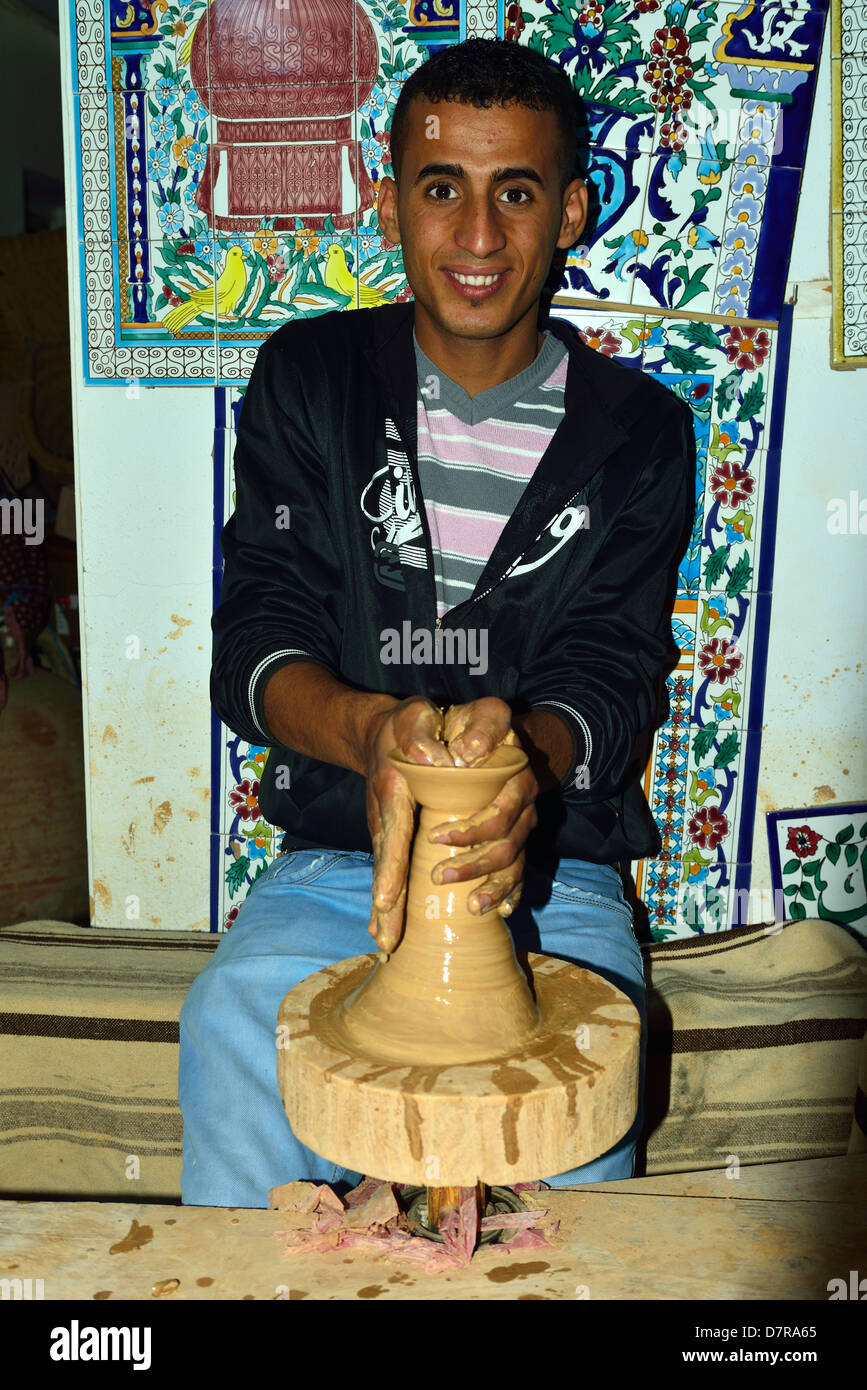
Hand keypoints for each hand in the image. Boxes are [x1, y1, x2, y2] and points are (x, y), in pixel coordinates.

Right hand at [361, 696, 453, 951]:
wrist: (380, 732)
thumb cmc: (406, 725)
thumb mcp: (414, 717)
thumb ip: (421, 735)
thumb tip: (436, 763)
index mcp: (394, 791)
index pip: (394, 833)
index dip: (392, 868)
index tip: (386, 900)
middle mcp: (387, 817)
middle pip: (386, 865)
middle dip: (386, 904)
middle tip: (384, 941)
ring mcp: (388, 830)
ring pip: (388, 873)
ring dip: (386, 909)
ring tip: (384, 942)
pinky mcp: (395, 837)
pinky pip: (394, 871)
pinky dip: (391, 900)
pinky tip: (389, 928)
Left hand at [432, 697, 538, 917]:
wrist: (484, 733)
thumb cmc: (476, 725)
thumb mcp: (482, 714)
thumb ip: (480, 727)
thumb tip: (466, 755)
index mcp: (517, 779)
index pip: (501, 814)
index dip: (472, 831)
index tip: (435, 838)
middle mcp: (525, 807)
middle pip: (509, 846)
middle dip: (475, 866)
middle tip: (438, 876)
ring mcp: (521, 827)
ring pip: (515, 864)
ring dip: (493, 888)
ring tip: (471, 906)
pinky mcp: (512, 839)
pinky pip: (519, 872)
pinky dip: (511, 893)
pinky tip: (500, 911)